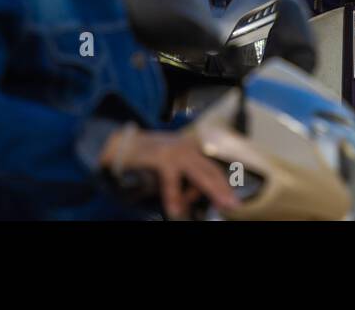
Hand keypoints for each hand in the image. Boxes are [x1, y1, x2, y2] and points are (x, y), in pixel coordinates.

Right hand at [110, 129, 236, 219]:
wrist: (122, 144)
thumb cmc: (147, 160)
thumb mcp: (170, 173)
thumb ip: (183, 185)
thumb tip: (189, 204)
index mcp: (192, 150)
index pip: (213, 170)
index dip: (223, 186)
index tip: (232, 201)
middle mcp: (188, 148)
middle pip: (210, 171)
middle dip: (221, 190)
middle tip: (231, 205)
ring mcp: (176, 150)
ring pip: (197, 175)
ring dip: (199, 195)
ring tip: (199, 210)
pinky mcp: (161, 156)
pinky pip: (171, 180)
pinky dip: (174, 196)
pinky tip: (175, 210)